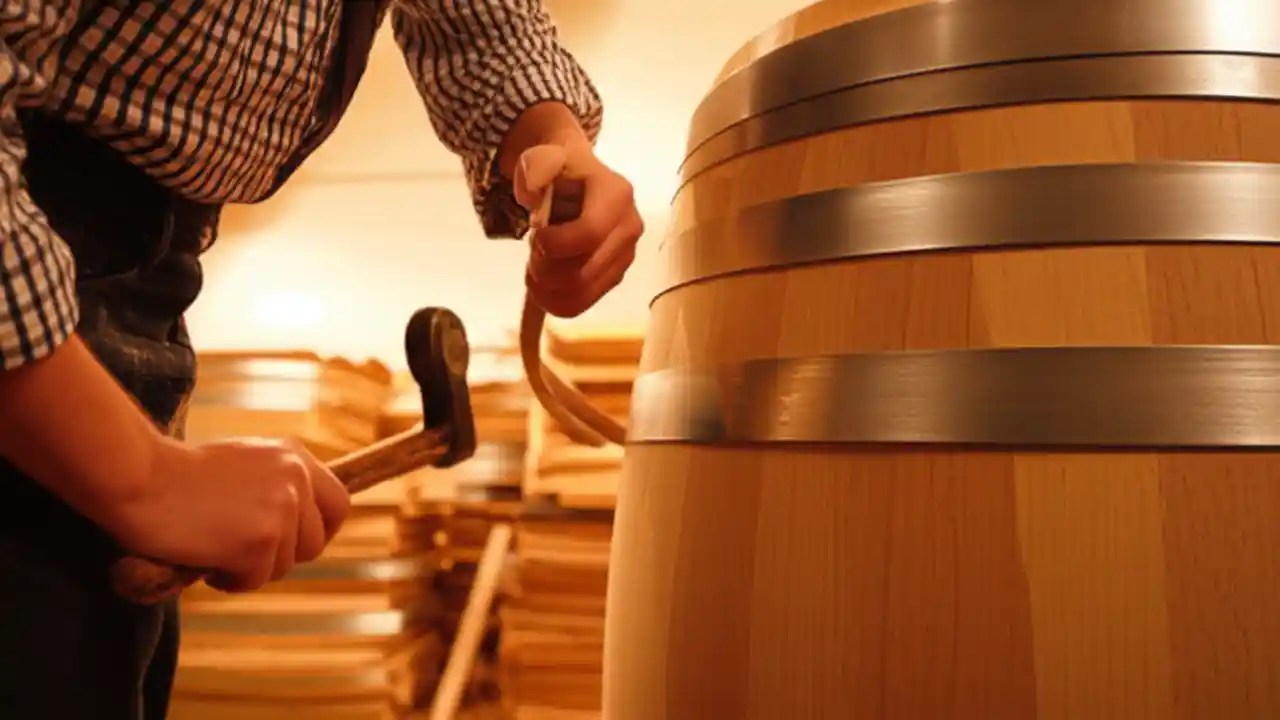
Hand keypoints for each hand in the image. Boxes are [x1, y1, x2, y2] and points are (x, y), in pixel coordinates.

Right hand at [107, 436, 349, 592]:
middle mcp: (296, 480)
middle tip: (241, 552)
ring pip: (284, 566)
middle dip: (281, 556)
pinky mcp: (259, 542)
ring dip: (249, 568)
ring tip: (212, 547)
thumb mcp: (241, 464)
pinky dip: (229, 579)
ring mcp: (281, 511)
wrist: (137, 476)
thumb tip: (295, 528)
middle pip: (314, 544)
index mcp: (294, 456)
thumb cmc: (175, 473)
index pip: (339, 503)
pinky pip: (254, 580)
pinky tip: (204, 558)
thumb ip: (274, 486)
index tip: (295, 544)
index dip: (320, 530)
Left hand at [514, 142, 643, 317]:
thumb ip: (536, 166)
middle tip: (532, 252)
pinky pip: (583, 304)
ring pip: (581, 293)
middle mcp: (630, 228)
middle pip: (583, 272)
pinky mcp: (615, 275)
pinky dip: (554, 301)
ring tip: (534, 267)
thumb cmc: (559, 168)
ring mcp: (626, 255)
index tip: (535, 237)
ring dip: (546, 288)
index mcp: (616, 194)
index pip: (590, 233)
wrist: (575, 178)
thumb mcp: (543, 156)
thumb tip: (531, 191)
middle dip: (545, 269)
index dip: (555, 245)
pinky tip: (541, 285)